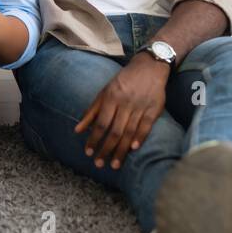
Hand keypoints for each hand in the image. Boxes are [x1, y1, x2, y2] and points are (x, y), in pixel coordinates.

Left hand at [75, 54, 168, 170]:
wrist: (149, 67)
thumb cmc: (123, 81)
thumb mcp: (104, 92)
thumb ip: (91, 111)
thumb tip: (77, 130)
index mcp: (111, 98)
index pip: (101, 123)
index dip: (94, 139)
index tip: (88, 152)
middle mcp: (125, 103)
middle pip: (114, 131)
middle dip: (106, 149)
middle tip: (99, 164)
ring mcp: (140, 106)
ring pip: (129, 132)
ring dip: (121, 150)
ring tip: (115, 165)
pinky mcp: (154, 109)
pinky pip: (146, 126)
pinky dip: (140, 137)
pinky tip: (133, 149)